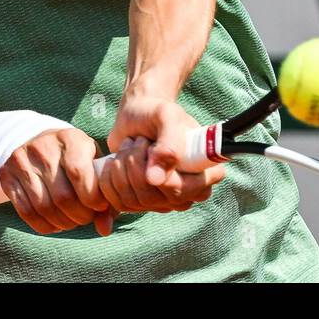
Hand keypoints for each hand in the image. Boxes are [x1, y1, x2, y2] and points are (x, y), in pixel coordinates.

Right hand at [0, 126, 117, 235]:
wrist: (39, 143)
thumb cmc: (76, 158)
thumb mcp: (92, 166)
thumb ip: (104, 196)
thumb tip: (104, 229)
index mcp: (70, 138)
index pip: (79, 174)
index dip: (92, 198)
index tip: (98, 206)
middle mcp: (43, 146)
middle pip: (62, 196)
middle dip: (79, 216)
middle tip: (85, 218)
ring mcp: (22, 159)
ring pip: (43, 207)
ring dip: (62, 222)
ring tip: (71, 221)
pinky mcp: (7, 174)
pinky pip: (25, 211)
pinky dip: (43, 225)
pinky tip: (54, 224)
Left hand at [100, 93, 225, 211]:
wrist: (135, 116)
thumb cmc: (155, 114)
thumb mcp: (166, 116)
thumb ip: (169, 144)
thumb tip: (156, 180)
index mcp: (208, 173)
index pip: (185, 190)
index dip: (163, 173)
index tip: (150, 148)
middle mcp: (189, 193)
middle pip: (157, 198)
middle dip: (137, 163)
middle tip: (138, 141)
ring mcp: (165, 202)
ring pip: (136, 200)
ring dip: (123, 167)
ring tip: (129, 148)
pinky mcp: (141, 205)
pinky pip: (120, 203)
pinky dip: (110, 178)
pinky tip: (117, 161)